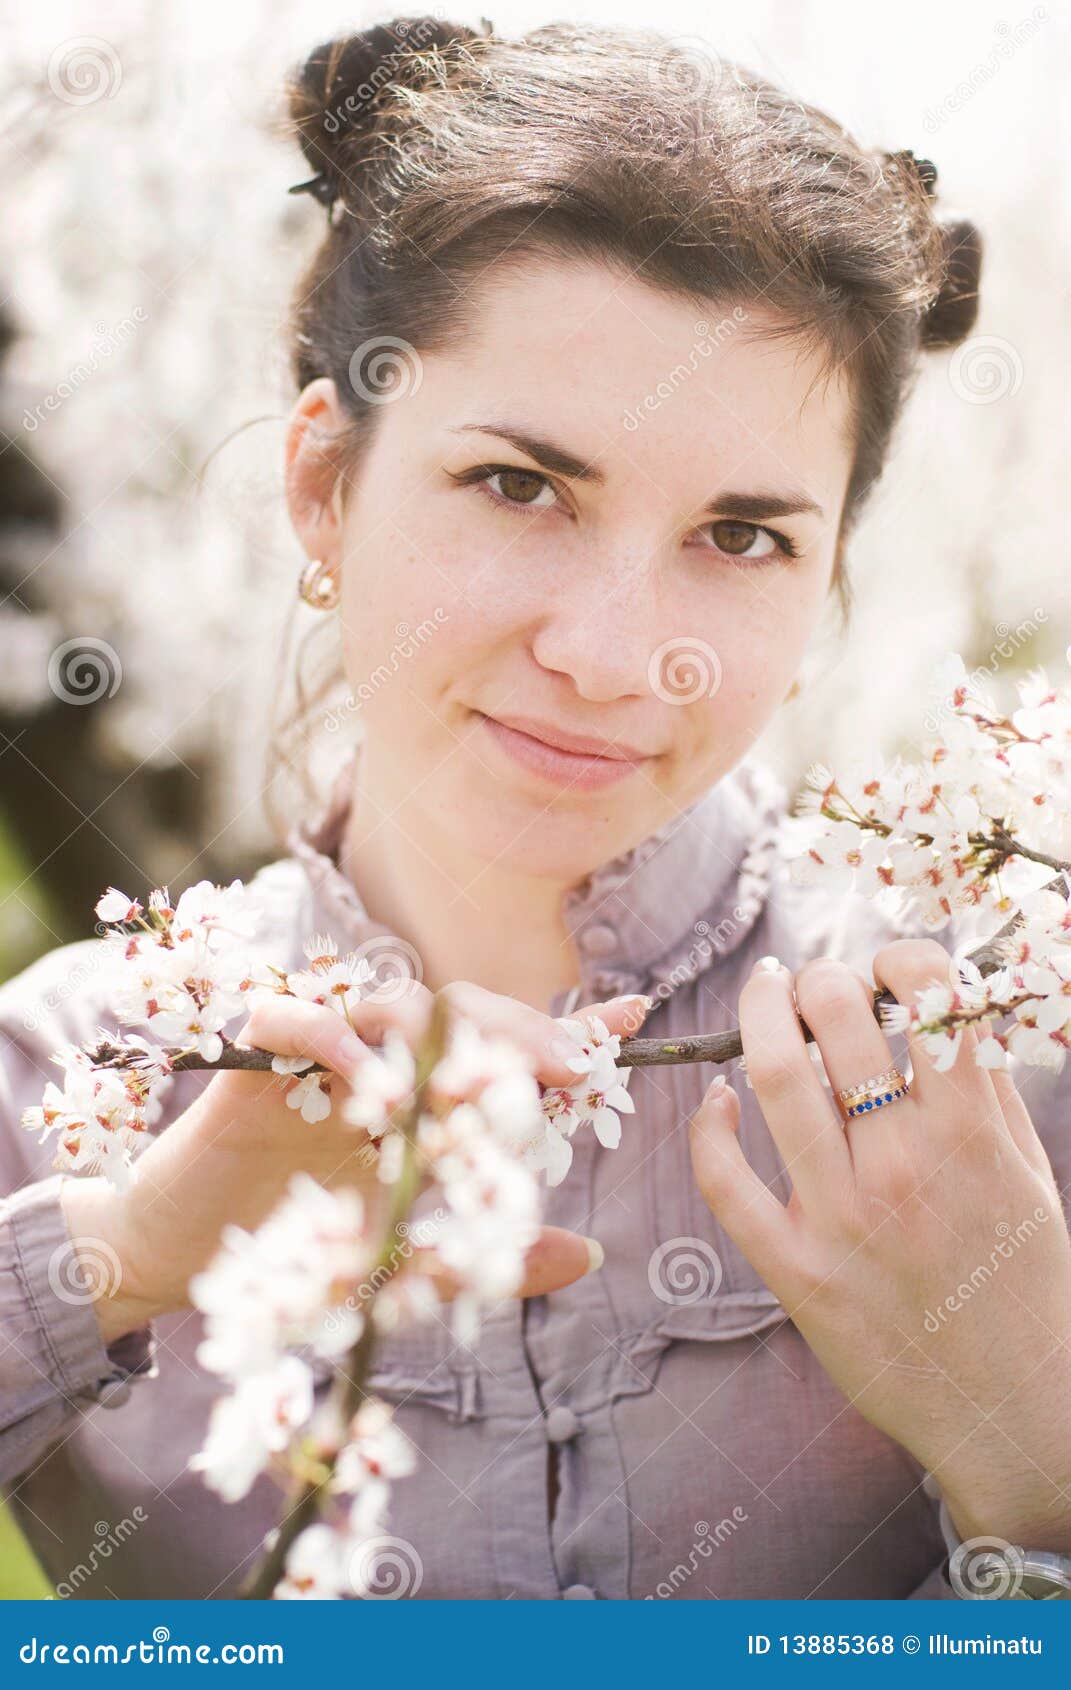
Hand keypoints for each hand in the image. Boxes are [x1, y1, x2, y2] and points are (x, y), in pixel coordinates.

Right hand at [62, 983, 648, 1344]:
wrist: (178, 1260)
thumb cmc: (292, 1253)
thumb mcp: (402, 1266)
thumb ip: (484, 1258)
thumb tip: (590, 1253)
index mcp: (422, 1101)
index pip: (502, 1052)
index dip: (568, 1031)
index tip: (636, 1020)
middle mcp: (380, 1064)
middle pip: (461, 1012)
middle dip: (521, 1032)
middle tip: (574, 1067)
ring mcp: (319, 1055)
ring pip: (391, 1004)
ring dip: (440, 1035)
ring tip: (483, 1080)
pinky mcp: (255, 1062)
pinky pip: (293, 1018)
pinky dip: (329, 1034)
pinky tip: (367, 1074)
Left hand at [689, 939, 1070, 1550]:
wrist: (1015, 1408)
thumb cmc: (1025, 1283)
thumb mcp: (1029, 1175)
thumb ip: (987, 1090)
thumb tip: (941, 1005)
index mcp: (973, 1134)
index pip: (929, 993)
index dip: (899, 956)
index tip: (886, 965)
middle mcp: (906, 1165)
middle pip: (834, 1017)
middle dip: (818, 976)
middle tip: (813, 982)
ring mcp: (844, 1218)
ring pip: (773, 1079)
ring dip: (759, 1017)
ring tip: (765, 999)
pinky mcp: (796, 1270)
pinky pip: (727, 1182)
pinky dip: (709, 1126)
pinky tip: (717, 1102)